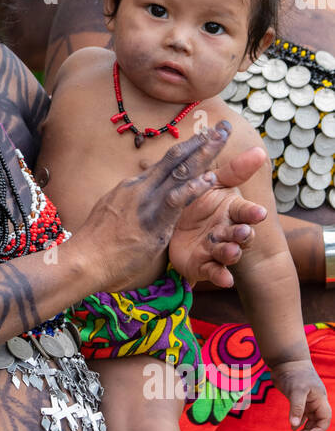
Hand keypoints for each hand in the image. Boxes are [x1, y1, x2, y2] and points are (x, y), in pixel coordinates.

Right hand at [75, 122, 264, 293]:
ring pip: (179, 171)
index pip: (164, 164)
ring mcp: (146, 202)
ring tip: (221, 138)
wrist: (83, 260)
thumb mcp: (111, 215)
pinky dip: (194, 187)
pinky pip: (176, 200)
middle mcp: (140, 187)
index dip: (186, 150)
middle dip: (199, 141)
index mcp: (132, 187)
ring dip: (203, 154)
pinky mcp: (152, 220)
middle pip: (175, 158)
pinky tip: (210, 178)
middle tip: (221, 127)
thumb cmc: (96, 245)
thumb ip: (127, 206)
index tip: (202, 138)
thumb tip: (136, 206)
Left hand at [168, 142, 268, 287]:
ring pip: (228, 253)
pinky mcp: (204, 266)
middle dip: (242, 234)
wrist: (171, 224)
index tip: (260, 213)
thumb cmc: (198, 200)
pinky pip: (213, 272)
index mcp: (231, 211)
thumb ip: (234, 170)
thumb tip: (259, 150)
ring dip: (232, 253)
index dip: (251, 213)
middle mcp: (227, 231)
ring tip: (231, 251)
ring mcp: (216, 249)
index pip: (245, 211)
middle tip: (243, 232)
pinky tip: (226, 280)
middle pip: (239, 234)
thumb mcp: (213, 182)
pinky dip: (220, 276)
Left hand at [269, 360, 330, 430]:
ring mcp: (307, 400)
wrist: (285, 361)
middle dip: (311, 430)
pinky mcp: (298, 398)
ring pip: (310, 418)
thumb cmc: (294, 373)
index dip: (319, 429)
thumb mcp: (296, 391)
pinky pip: (302, 413)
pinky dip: (299, 420)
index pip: (325, 418)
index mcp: (320, 399)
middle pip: (318, 420)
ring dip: (305, 427)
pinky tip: (293, 426)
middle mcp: (315, 401)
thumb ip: (296, 408)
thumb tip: (294, 425)